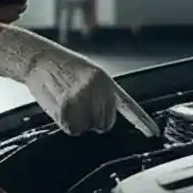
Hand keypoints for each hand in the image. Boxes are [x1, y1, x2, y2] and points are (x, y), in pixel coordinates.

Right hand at [0, 27, 159, 137]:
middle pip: (104, 124)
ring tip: (67, 102)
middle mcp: (97, 90)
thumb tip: (105, 116)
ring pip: (87, 128)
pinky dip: (65, 123)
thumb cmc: (61, 67)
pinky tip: (59, 106)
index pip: (127, 106)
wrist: (38, 59)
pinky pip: (71, 129)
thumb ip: (100, 93)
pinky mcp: (66, 109)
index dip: (142, 121)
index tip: (153, 133)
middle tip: (78, 103)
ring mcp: (82, 100)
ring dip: (77, 121)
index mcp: (105, 81)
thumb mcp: (88, 74)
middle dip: (92, 119)